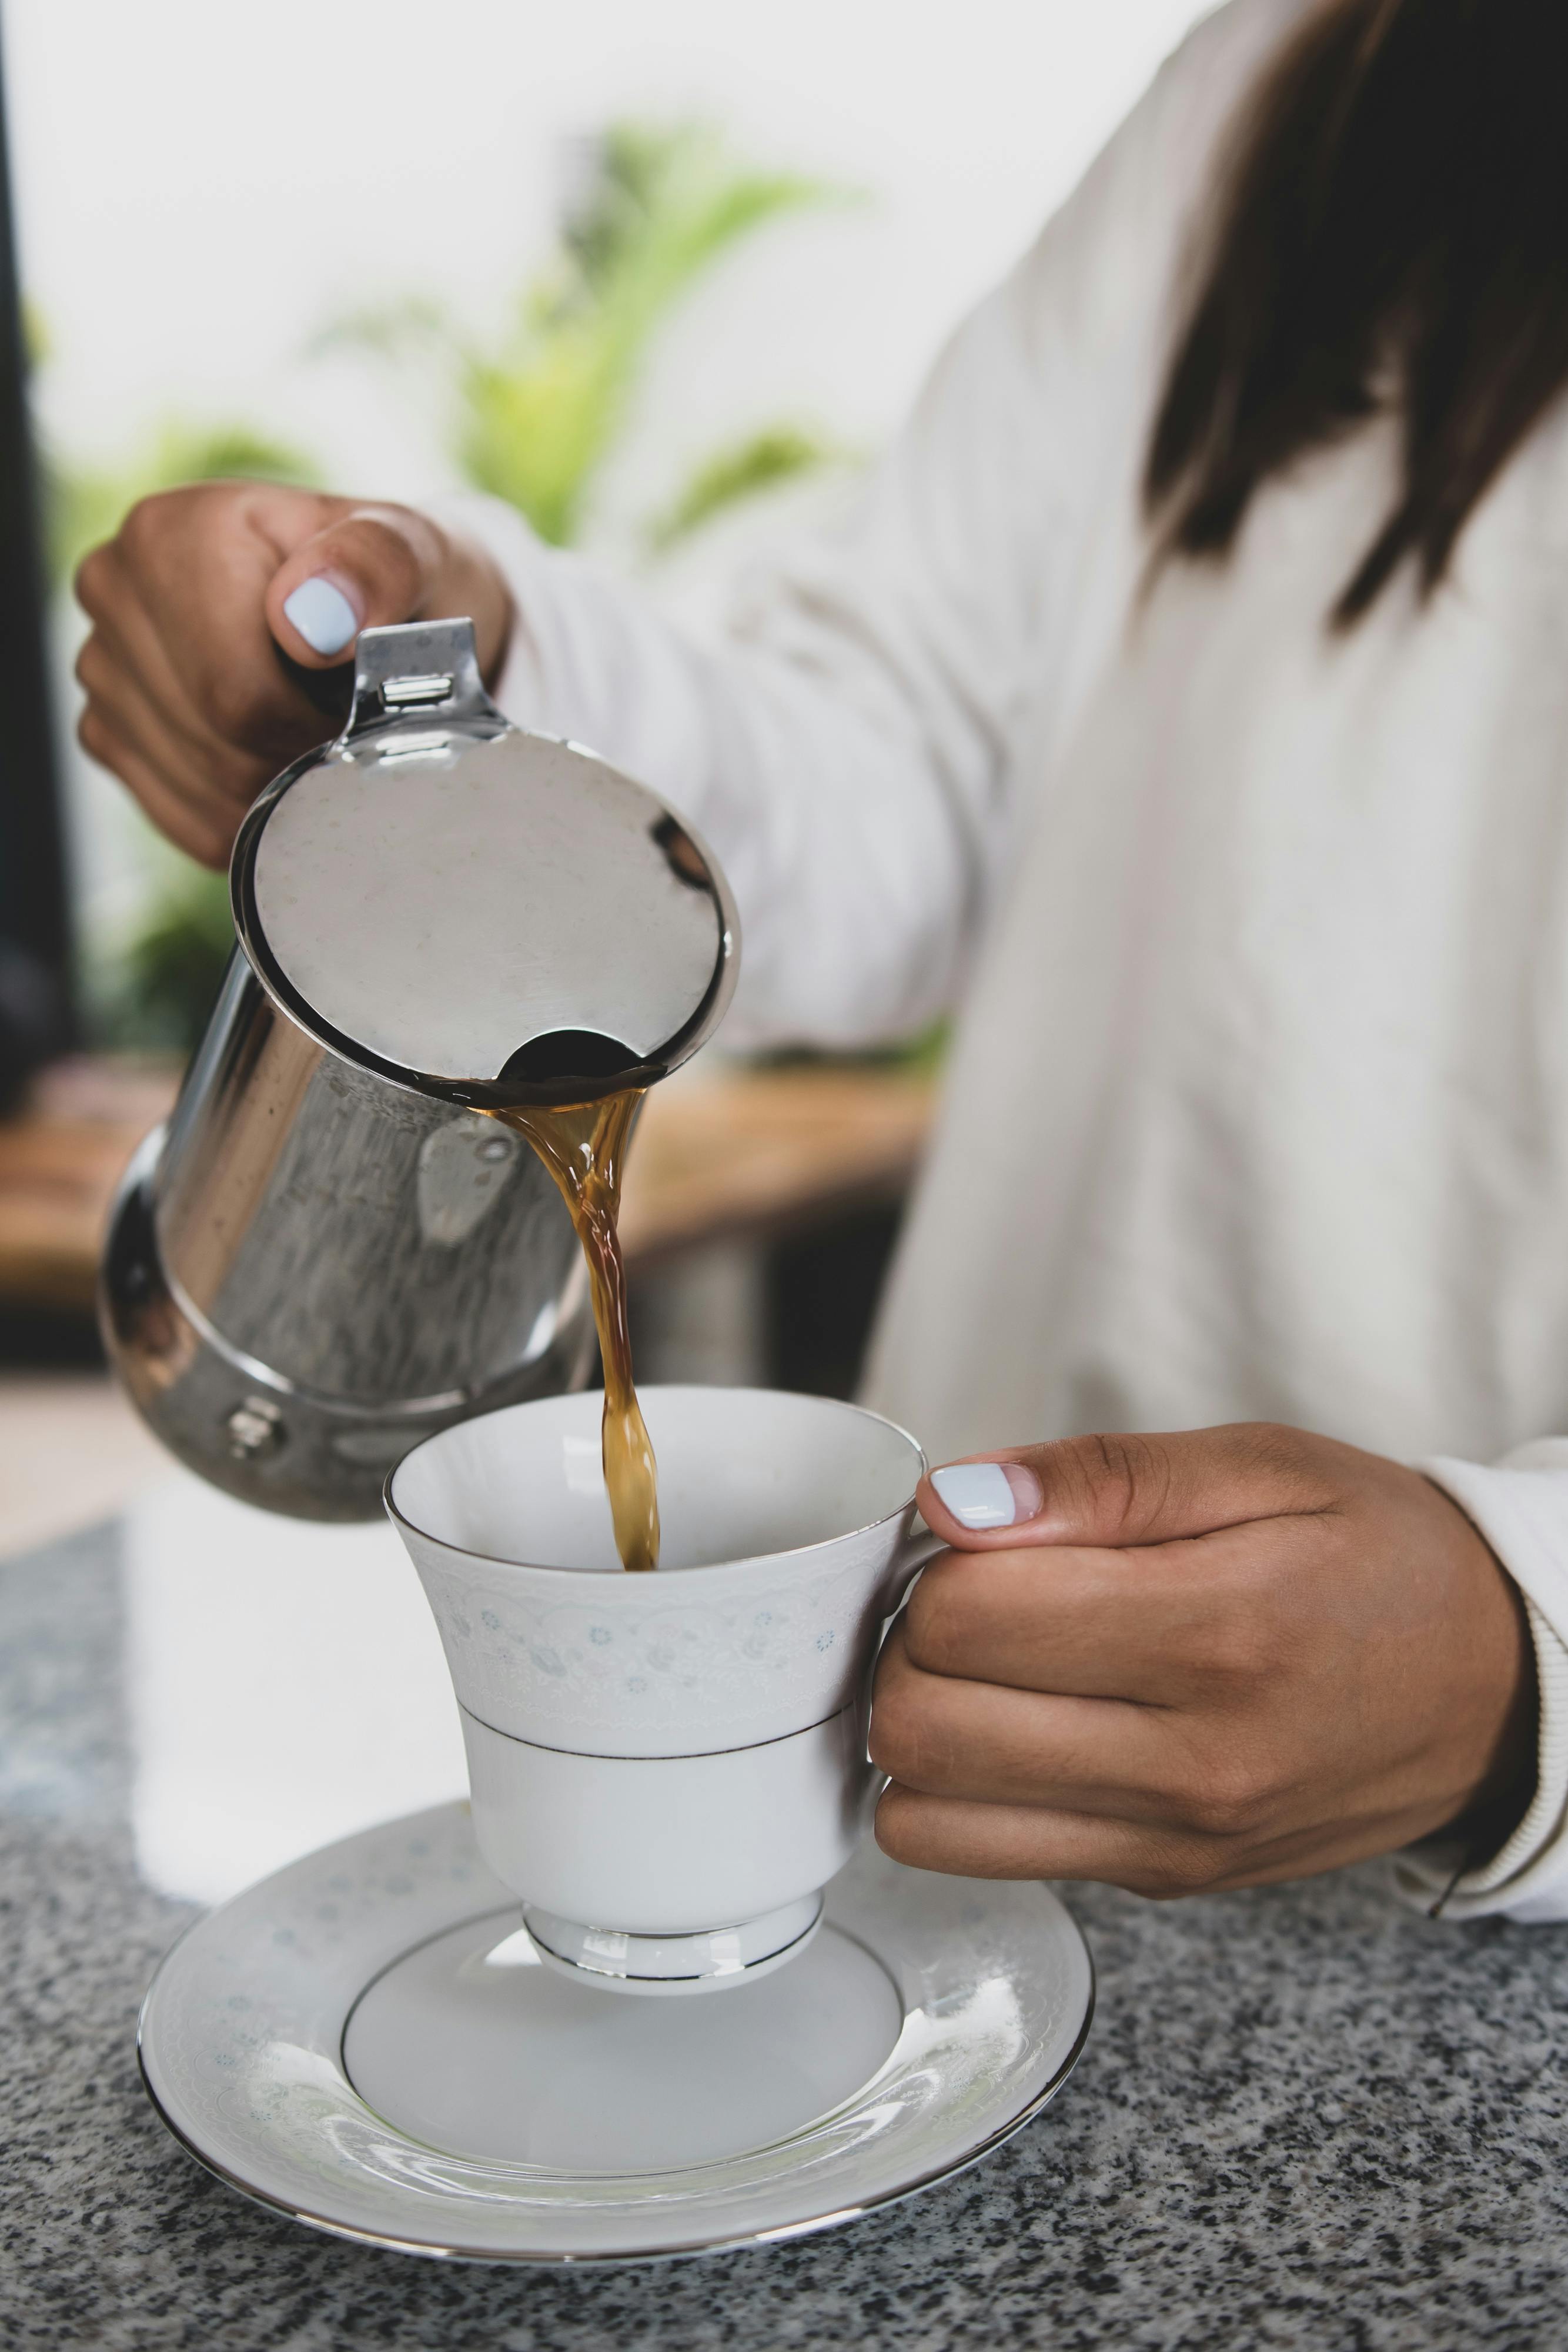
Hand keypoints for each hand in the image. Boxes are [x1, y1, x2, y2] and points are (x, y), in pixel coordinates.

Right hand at [73, 483, 514, 866]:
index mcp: (170, 534)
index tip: (364, 712)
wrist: (365, 603)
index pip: (235, 690)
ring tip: (318, 736)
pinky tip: (285, 771)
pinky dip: (251, 818)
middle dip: (300, 756)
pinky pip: (187, 819)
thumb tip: (314, 622)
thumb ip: (376, 567)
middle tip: (351, 729)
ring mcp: (101, 664)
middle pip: (216, 742)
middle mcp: (115, 590)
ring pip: (203, 787)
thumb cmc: (383, 579)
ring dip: (281, 789)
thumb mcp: (410, 549)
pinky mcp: (107, 730)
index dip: (315, 724)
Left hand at [870, 1423, 1535, 1894]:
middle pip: (923, 1723)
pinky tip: (1011, 1726)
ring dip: (918, 1728)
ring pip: (926, 1814)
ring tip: (981, 1666)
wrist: (1495, 1688)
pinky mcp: (1163, 1882)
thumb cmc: (1377, 1557)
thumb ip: (1098, 1477)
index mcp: (1220, 1630)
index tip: (979, 1536)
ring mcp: (1175, 1839)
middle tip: (964, 1598)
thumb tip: (952, 1503)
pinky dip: (958, 1794)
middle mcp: (1194, 1760)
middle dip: (907, 1644)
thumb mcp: (1261, 1465)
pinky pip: (983, 1859)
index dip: (938, 1559)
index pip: (966, 1613)